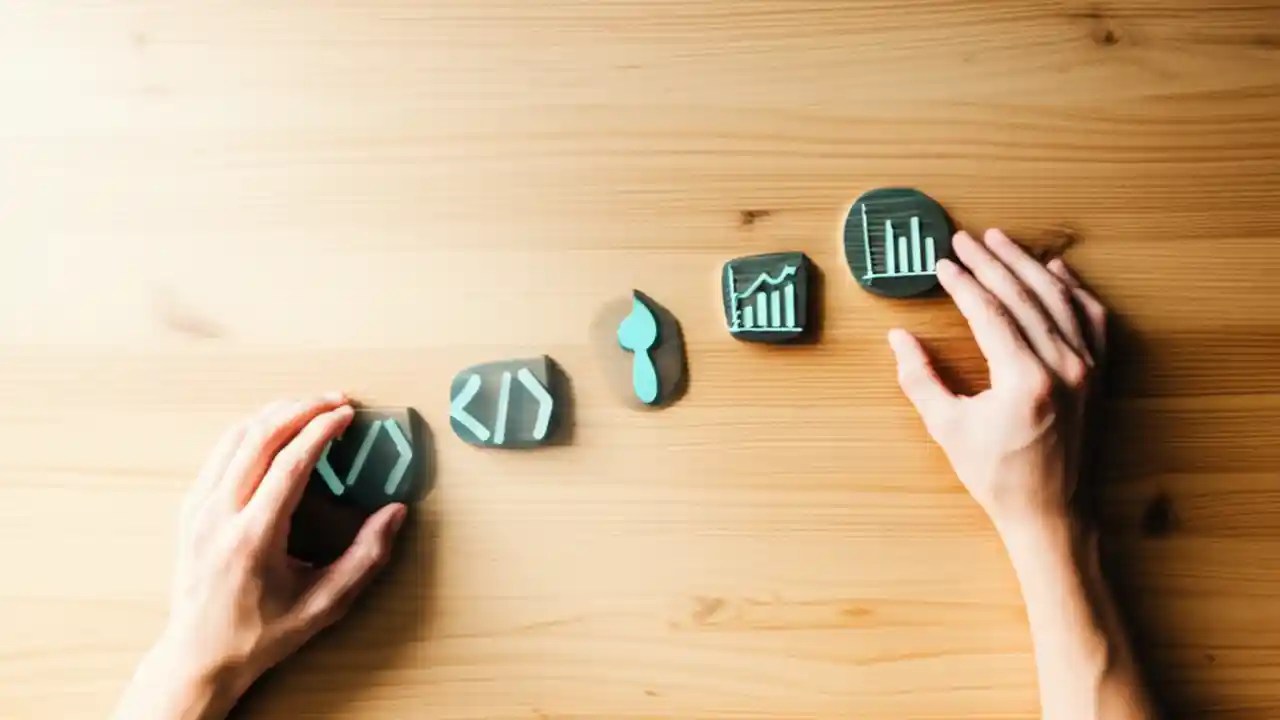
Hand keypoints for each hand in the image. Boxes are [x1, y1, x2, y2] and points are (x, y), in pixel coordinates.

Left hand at [114, 394, 407, 719]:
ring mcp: (198, 509)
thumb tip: (394, 513)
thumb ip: (366, 558)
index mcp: (253, 538)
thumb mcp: (324, 605)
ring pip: (235, 438)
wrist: (199, 655)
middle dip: (301, 409)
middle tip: (335, 400)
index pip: (289, 464)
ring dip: (275, 413)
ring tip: (310, 406)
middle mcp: (219, 516)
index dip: (321, 431)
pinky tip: (275, 428)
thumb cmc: (262, 634)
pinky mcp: (190, 509)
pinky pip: (220, 453)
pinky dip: (251, 430)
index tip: (347, 414)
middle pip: (259, 438)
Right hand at [888, 229, 1106, 531]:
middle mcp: (1063, 366)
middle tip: (965, 239)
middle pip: (1024, 296)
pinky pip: (1091, 318)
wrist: (1051, 512)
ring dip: (1027, 266)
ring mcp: (1087, 369)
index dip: (964, 283)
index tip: (943, 262)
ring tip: (1001, 241)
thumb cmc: (997, 476)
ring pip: (1058, 299)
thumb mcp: (947, 428)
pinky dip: (1073, 290)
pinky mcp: (1098, 375)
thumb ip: (920, 378)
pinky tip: (1055, 271)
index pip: (990, 312)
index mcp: (1025, 380)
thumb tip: (898, 338)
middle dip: (991, 262)